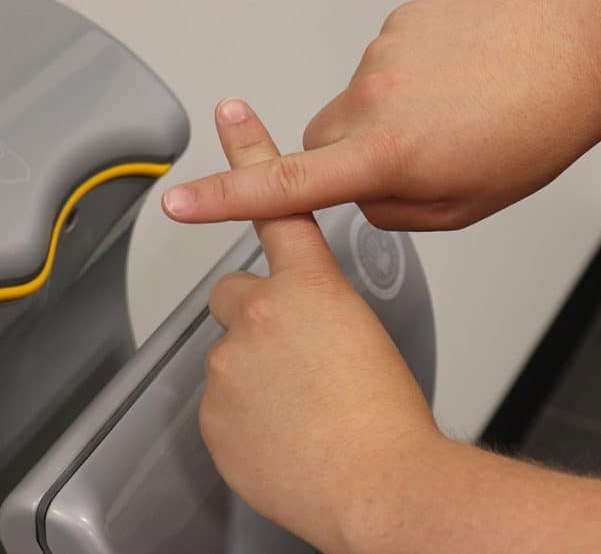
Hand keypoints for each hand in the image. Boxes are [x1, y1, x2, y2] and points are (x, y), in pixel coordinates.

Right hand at [163, 0, 600, 230]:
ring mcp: (382, 54)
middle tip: (410, 157)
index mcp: (387, 156)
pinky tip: (451, 80)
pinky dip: (403, 77)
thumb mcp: (460, 208)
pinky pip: (378, 62)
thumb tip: (357, 193)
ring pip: (351, 101)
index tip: (181, 203)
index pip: (285, 187)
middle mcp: (373, 100)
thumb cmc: (532, 133)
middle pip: (318, 139)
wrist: (576, 54)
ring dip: (382, 114)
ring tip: (448, 112)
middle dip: (346, 155)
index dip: (225, 198)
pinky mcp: (398, 21)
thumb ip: (390, 212)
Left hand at [200, 98, 442, 552]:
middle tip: (292, 357)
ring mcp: (228, 365)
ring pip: (227, 355)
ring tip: (298, 409)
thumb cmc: (389, 419)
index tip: (231, 115)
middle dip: (253, 315)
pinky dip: (242, 415)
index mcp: (309, 288)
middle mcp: (259, 314)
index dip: (250, 152)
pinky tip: (282, 435)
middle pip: (233, 293)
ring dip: (251, 373)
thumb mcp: (366, 337)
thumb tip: (302, 327)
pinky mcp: (211, 413)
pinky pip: (220, 404)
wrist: (379, 486)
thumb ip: (321, 315)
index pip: (277, 203)